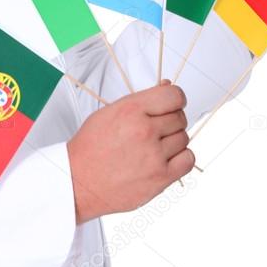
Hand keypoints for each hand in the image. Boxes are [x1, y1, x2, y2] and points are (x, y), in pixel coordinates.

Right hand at [66, 80, 193, 223]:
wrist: (79, 181)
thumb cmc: (91, 147)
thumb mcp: (111, 112)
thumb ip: (142, 99)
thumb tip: (167, 86)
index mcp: (131, 110)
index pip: (174, 95)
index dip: (175, 99)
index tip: (173, 104)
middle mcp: (144, 131)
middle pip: (180, 117)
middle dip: (170, 121)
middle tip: (156, 129)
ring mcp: (154, 156)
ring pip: (184, 138)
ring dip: (173, 141)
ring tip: (155, 146)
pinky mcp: (160, 178)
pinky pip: (188, 160)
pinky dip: (181, 158)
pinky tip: (165, 158)